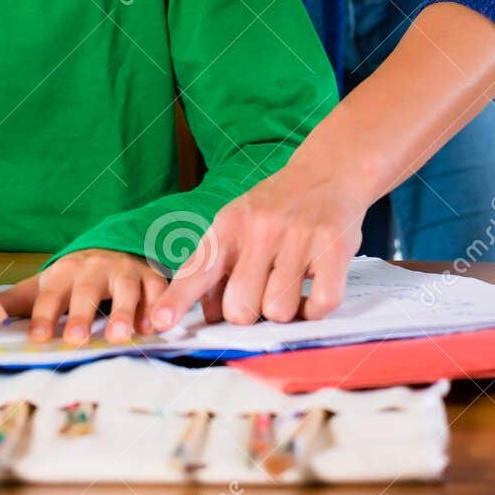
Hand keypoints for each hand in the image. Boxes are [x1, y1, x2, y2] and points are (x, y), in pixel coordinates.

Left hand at [0, 249, 167, 345]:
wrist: (114, 248)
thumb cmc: (74, 278)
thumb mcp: (44, 286)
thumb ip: (13, 304)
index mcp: (63, 274)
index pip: (50, 295)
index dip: (44, 316)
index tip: (38, 339)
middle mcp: (92, 270)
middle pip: (86, 291)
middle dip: (81, 314)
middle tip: (75, 340)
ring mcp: (123, 271)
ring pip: (124, 289)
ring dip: (123, 312)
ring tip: (119, 337)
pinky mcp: (149, 275)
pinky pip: (155, 289)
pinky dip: (155, 306)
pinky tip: (152, 326)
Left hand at [149, 162, 364, 332]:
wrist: (326, 173)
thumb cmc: (275, 207)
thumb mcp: (235, 223)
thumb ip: (216, 267)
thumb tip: (206, 314)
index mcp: (229, 225)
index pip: (198, 269)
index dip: (177, 299)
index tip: (160, 322)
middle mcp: (261, 229)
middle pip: (240, 308)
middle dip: (248, 313)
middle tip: (259, 292)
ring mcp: (298, 238)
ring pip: (278, 311)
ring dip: (284, 310)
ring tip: (289, 284)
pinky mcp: (333, 248)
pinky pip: (319, 304)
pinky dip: (314, 309)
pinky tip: (312, 289)